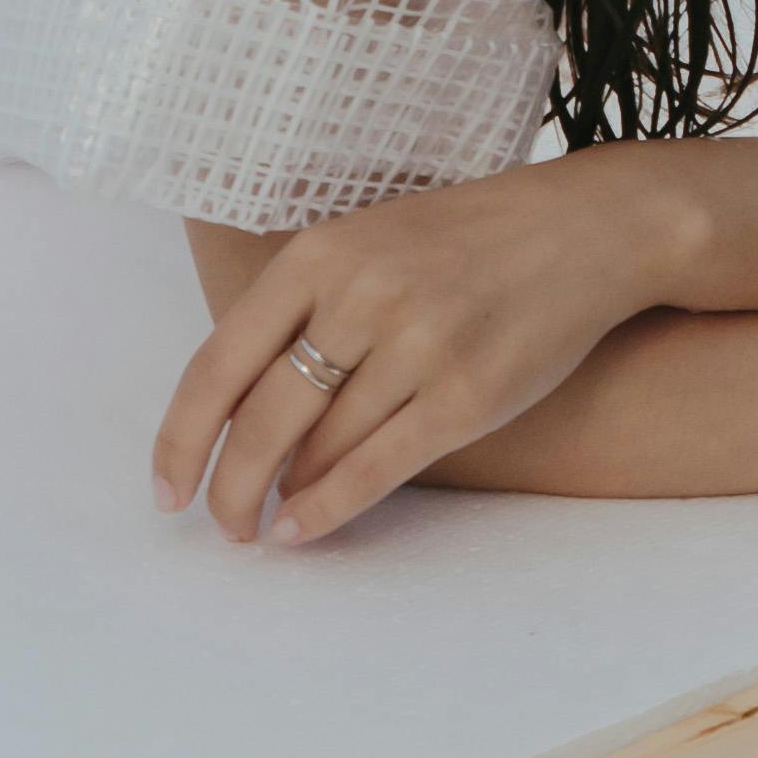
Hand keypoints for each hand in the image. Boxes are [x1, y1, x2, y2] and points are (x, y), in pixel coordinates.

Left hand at [155, 154, 684, 550]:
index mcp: (325, 250)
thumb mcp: (372, 241)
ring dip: (285, 498)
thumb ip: (305, 310)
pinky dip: (329, 511)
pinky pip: (375, 472)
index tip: (168, 491)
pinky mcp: (468, 394)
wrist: (589, 228)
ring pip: (319, 451)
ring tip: (274, 516)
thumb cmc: (468, 241)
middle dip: (231, 490)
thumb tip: (233, 416)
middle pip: (263, 420)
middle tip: (222, 526)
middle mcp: (366, 292)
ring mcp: (421, 343)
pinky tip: (304, 529)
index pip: (220, 361)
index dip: (182, 439)